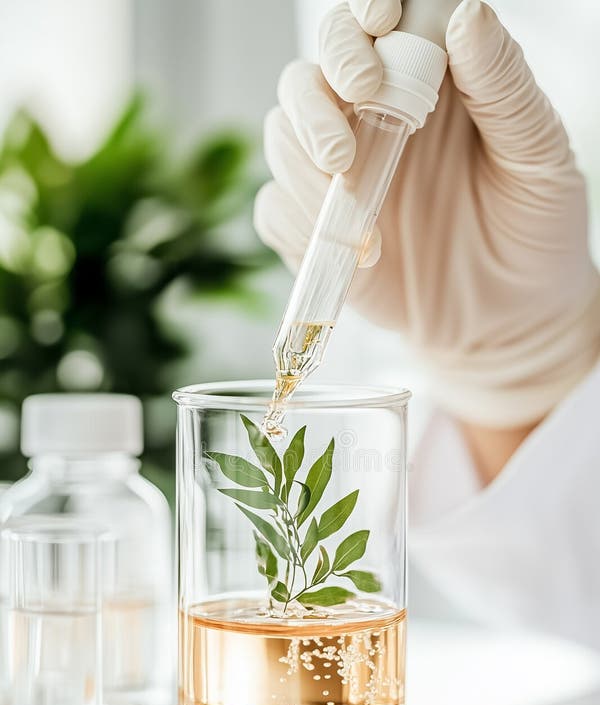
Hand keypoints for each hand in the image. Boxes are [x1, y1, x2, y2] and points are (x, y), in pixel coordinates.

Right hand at [254, 0, 599, 427]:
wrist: (509, 325)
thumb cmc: (534, 233)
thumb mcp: (538, 158)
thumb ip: (505, 89)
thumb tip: (467, 16)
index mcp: (426, 86)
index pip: (370, 28)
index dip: (359, 18)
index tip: (378, 24)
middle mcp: (373, 125)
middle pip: (306, 78)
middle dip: (316, 100)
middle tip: (347, 144)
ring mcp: (341, 181)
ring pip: (280, 139)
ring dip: (303, 164)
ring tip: (356, 200)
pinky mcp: (319, 235)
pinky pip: (276, 211)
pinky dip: (301, 225)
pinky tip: (359, 250)